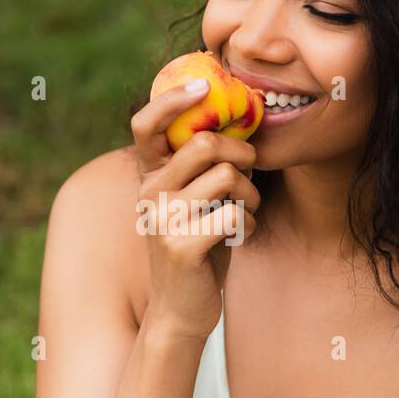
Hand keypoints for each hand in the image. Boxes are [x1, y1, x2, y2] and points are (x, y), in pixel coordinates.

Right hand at [129, 80, 260, 339]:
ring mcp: (163, 218)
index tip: (205, 85)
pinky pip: (235, 213)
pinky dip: (249, 223)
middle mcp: (149, 192)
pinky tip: (240, 237)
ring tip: (246, 212)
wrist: (180, 312)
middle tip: (252, 172)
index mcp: (149, 177)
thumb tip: (239, 122)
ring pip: (228, 177)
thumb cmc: (198, 250)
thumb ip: (203, 169)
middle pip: (205, 142)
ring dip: (251, 194)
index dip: (174, 98)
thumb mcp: (193, 204)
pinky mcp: (182, 245)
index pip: (146, 123)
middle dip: (244, 153)